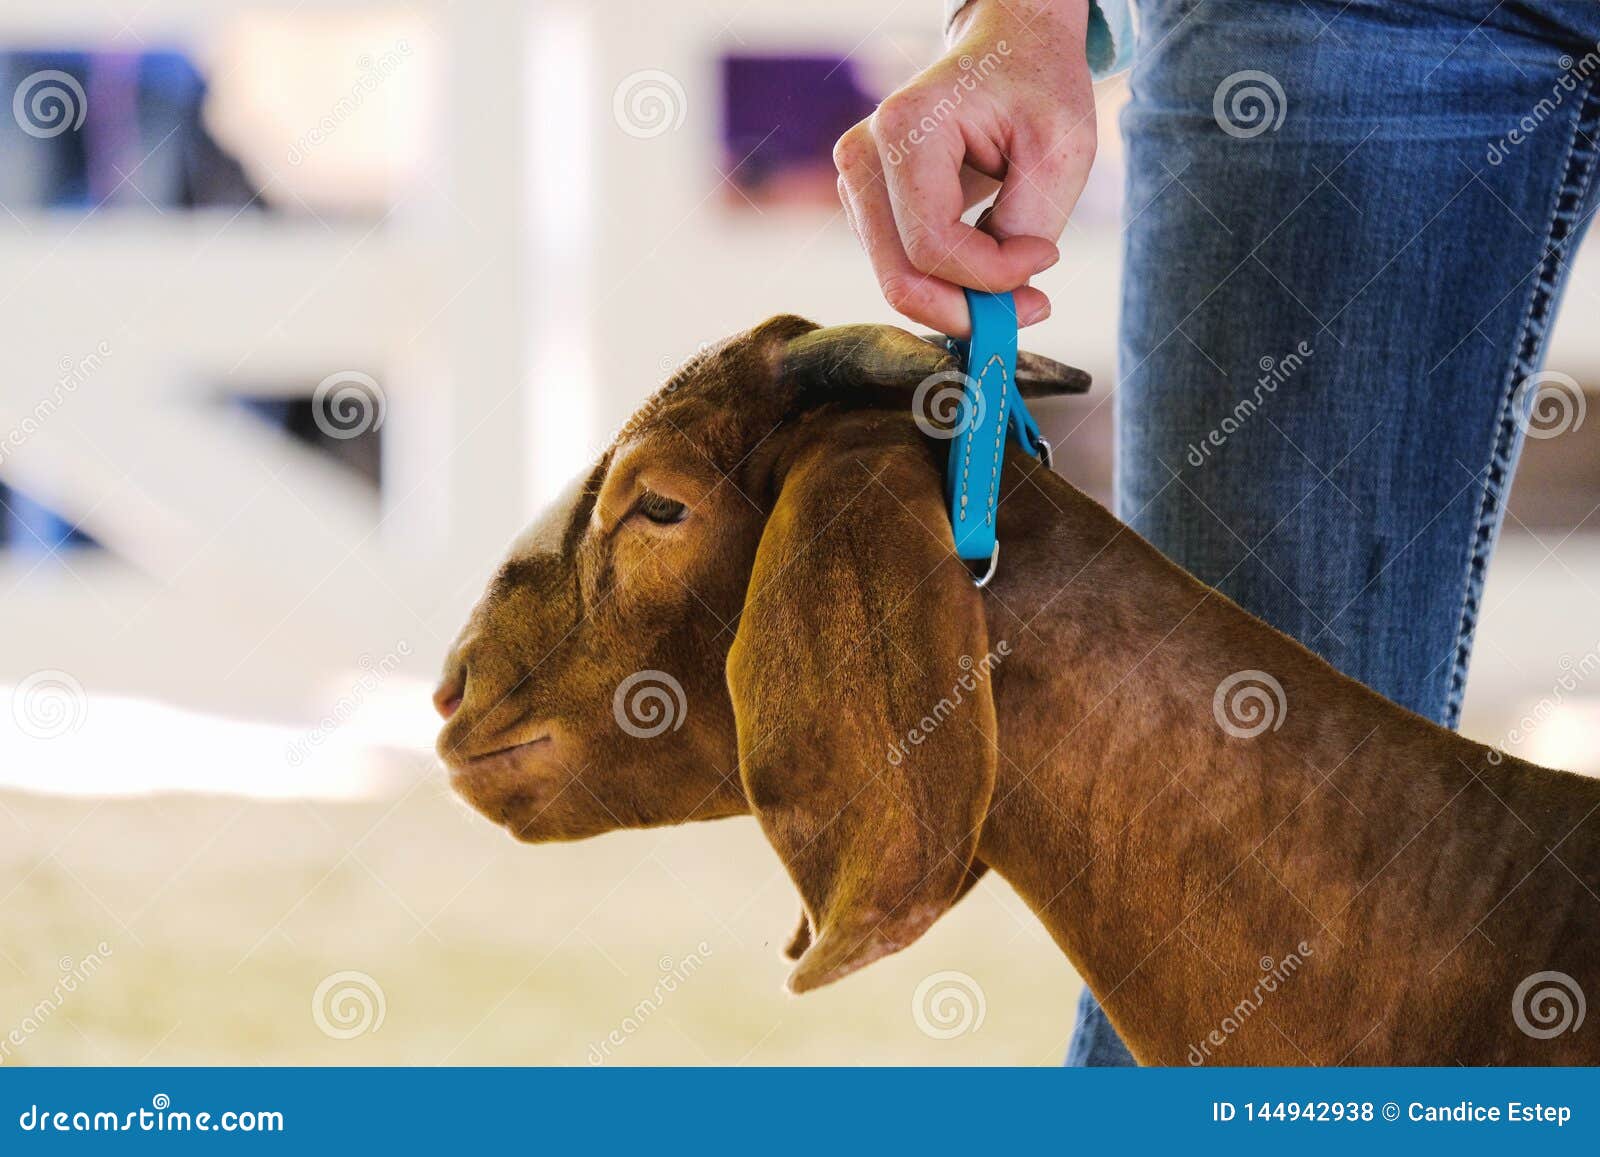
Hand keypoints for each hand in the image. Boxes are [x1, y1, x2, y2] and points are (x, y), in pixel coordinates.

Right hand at [834, 0, 1096, 335]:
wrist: (1007, 52)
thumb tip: (1000, 301)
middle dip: (969, 310)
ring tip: (1019, 284)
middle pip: (900, 279)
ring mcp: (855, 184)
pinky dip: (948, 286)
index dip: (992, 274)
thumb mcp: (1060, 152)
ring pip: (899, 283)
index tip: (1048, 258)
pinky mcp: (865, 206)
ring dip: (961, 300)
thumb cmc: (1037, 89)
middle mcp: (862, 157)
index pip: (932, 244)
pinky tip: (989, 265)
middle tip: (1031, 309)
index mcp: (904, 128)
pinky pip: (902, 271)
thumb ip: (1027, 228)